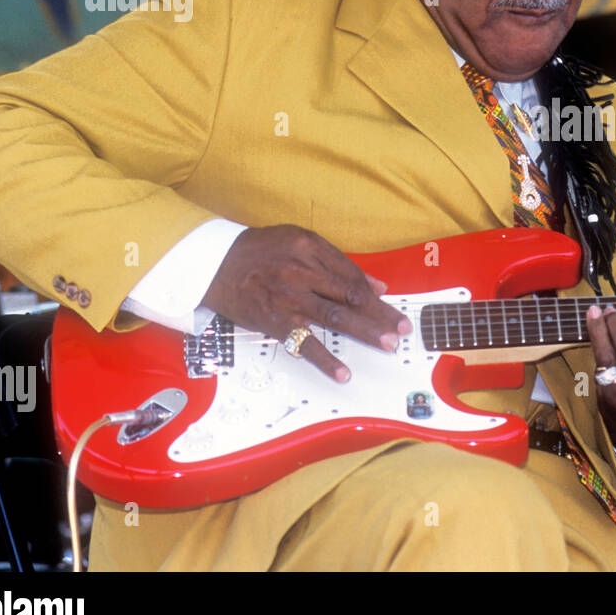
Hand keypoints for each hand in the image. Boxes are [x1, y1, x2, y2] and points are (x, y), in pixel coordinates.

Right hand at [201, 224, 409, 382]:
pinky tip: (343, 372)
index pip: (352, 275)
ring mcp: (289, 297)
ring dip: (364, 333)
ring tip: (387, 345)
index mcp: (311, 248)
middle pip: (350, 295)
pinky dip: (324, 359)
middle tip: (403, 329)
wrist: (212, 263)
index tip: (392, 307)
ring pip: (335, 317)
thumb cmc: (259, 251)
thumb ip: (336, 261)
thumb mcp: (297, 242)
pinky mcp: (274, 320)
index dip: (375, 294)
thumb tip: (375, 285)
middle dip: (380, 314)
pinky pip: (303, 342)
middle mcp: (302, 271)